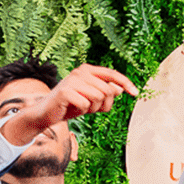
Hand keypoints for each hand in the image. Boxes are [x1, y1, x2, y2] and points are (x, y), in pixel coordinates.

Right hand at [2, 64, 137, 145]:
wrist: (47, 113)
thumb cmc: (72, 104)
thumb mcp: (93, 99)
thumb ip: (106, 92)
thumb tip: (121, 89)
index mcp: (88, 70)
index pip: (112, 74)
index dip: (126, 83)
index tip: (136, 93)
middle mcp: (80, 72)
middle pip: (108, 90)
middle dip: (104, 104)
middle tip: (92, 108)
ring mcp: (72, 80)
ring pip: (98, 97)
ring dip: (93, 108)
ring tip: (81, 107)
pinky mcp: (65, 91)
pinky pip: (86, 104)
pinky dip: (82, 110)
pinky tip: (72, 109)